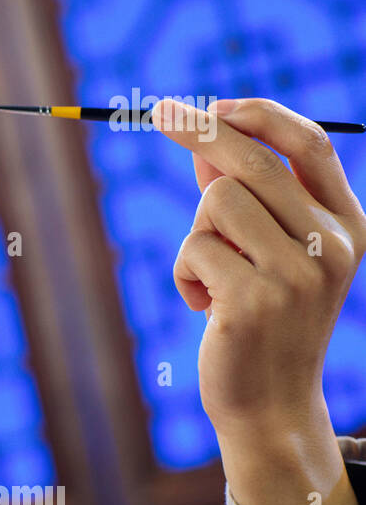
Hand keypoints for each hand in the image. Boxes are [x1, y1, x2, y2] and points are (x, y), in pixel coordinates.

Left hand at [153, 97, 365, 504]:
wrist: (270, 403)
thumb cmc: (262, 319)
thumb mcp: (267, 253)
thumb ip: (245, 199)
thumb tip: (204, 143)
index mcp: (348, 224)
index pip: (311, 145)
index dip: (259, 114)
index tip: (214, 101)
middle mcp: (332, 244)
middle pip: (251, 162)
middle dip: (198, 133)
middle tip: (158, 111)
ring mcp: (297, 273)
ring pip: (216, 202)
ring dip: (197, 233)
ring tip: (211, 275)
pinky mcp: (254, 300)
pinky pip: (193, 249)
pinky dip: (185, 273)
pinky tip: (206, 306)